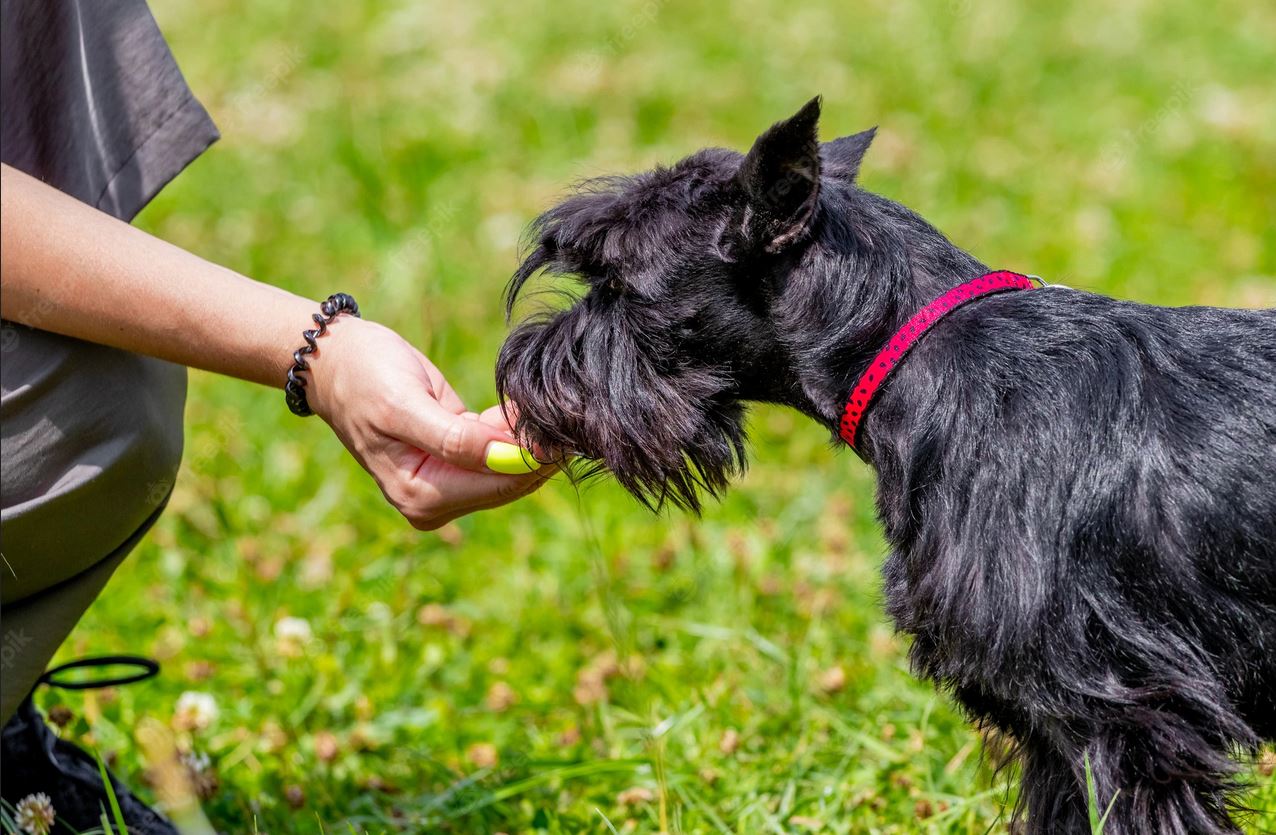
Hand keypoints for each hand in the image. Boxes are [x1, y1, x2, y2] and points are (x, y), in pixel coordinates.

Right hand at [303, 316, 550, 529]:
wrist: (337, 362)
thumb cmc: (363, 377)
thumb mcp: (403, 403)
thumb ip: (451, 438)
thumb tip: (503, 457)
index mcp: (420, 496)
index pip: (498, 485)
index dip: (532, 456)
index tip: (552, 421)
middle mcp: (435, 502)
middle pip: (508, 482)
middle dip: (531, 447)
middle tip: (543, 405)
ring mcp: (446, 485)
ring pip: (508, 468)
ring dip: (523, 437)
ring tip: (523, 401)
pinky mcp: (454, 464)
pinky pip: (497, 454)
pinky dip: (511, 432)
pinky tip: (512, 408)